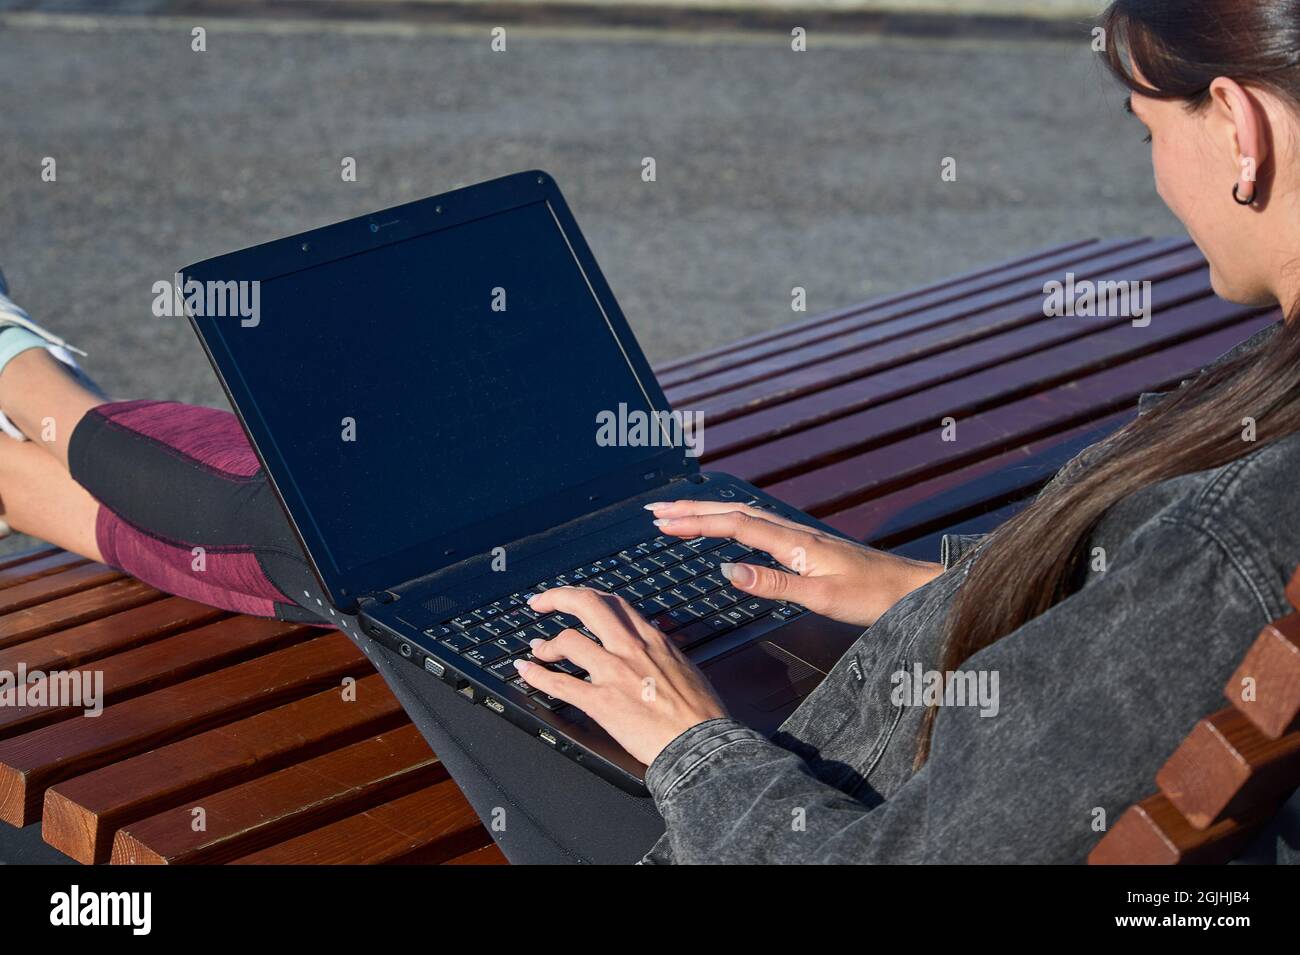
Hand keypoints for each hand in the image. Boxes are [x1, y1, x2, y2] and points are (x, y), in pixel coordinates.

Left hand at [515, 586, 726, 766]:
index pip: (615, 603)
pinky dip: (537, 675)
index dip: (588, 596)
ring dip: (546, 644)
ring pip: (569, 641)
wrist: (702, 744)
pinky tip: (526, 672)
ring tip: (537, 650)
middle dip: (558, 598)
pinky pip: (560, 683)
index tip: (574, 598)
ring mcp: (614, 674)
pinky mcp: (602, 702)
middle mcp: (631, 649)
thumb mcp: (685, 668)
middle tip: (540, 602)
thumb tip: (650, 650)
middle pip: (588, 606)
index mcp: (653, 640)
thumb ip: (661, 654)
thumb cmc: (701, 714)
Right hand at [646, 500, 941, 627]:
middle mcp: (793, 532)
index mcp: (792, 542)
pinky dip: (731, 522)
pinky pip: (757, 526)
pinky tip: (726, 529)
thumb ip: (773, 583)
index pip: (732, 525)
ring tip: (679, 516)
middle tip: (656, 512)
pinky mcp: (806, 546)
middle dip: (692, 511)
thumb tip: (726, 569)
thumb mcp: (821, 596)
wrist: (910, 588)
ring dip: (709, 514)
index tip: (661, 521)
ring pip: (744, 516)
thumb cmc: (872, 595)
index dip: (694, 522)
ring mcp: (800, 537)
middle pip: (733, 513)